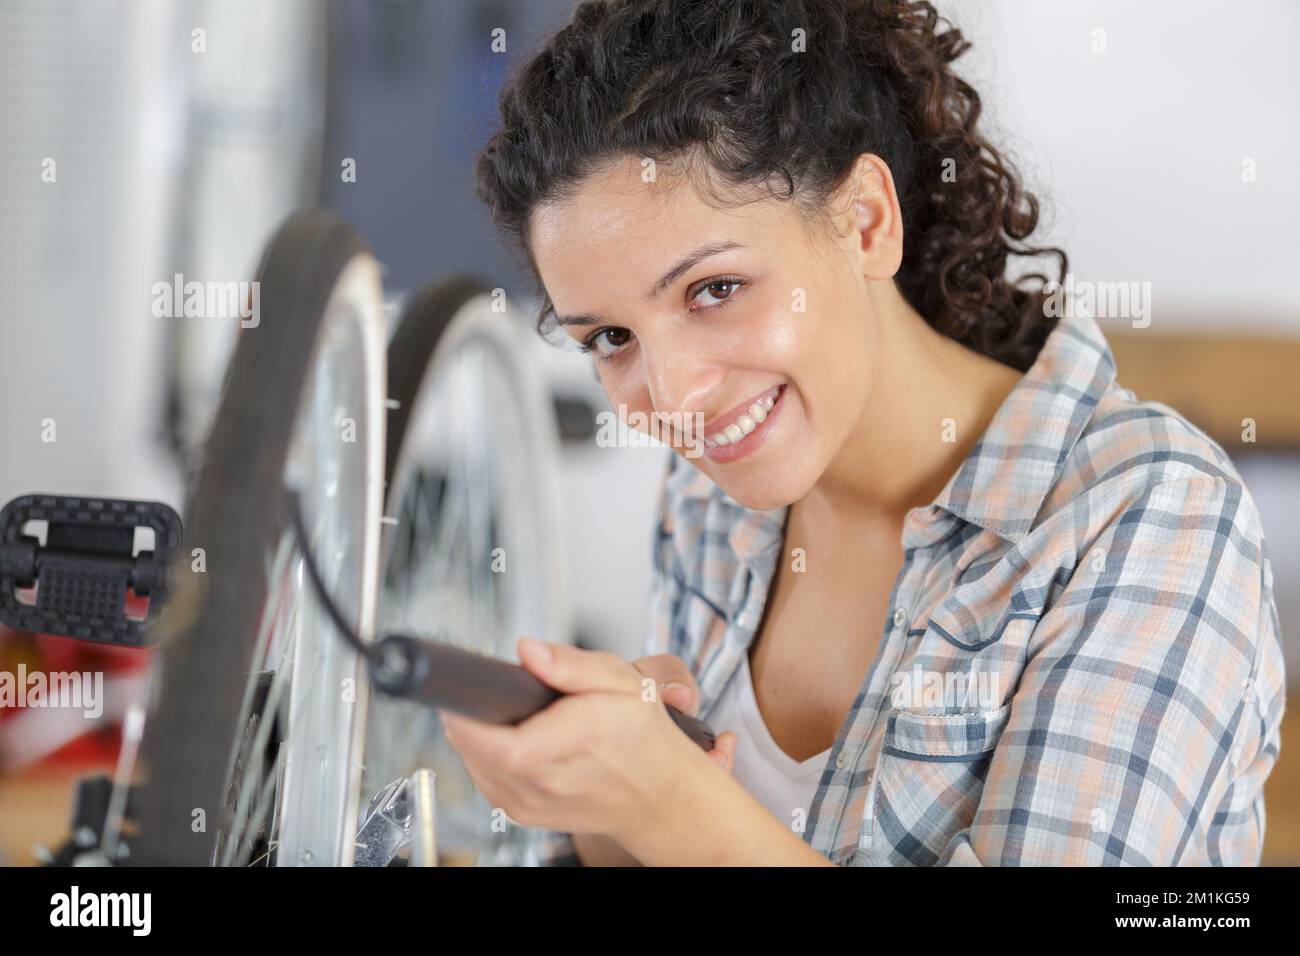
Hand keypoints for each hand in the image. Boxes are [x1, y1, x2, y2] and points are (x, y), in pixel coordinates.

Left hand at [437, 637, 731, 845]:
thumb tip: (527, 650)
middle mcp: (551, 782)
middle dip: (470, 714)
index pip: (502, 745)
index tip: (458, 694)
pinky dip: (484, 755)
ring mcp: (532, 805)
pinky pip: (482, 778)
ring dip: (476, 735)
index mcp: (577, 742)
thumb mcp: (623, 681)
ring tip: (506, 715)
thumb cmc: (640, 736)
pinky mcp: (521, 814)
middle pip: (475, 750)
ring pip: (472, 764)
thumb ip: (573, 664)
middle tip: (489, 693)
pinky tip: (509, 738)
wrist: (657, 795)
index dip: (467, 719)